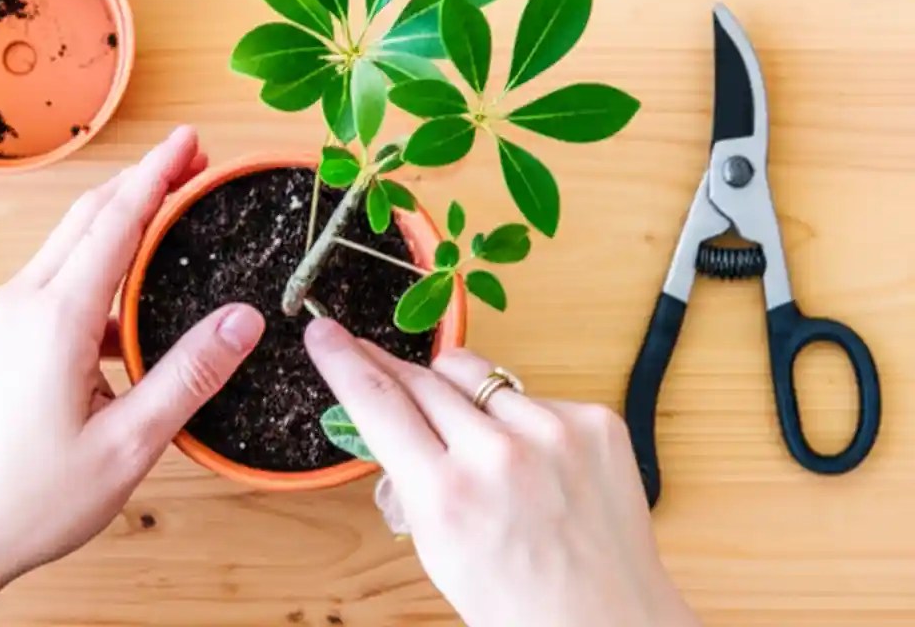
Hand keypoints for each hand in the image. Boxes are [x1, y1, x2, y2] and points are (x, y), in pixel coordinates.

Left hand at [0, 127, 265, 625]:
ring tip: (169, 217)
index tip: (191, 141)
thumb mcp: (126, 445)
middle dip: (141, 181)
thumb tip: (242, 320)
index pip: (115, 220)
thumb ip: (186, 376)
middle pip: (87, 217)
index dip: (158, 173)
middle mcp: (22, 304)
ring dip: (119, 222)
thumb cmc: (28, 501)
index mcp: (54, 318)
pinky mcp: (1, 342)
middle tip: (191, 160)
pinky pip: (55, 283)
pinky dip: (98, 267)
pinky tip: (129, 300)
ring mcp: (5, 321)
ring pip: (68, 247)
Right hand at [303, 319, 698, 626]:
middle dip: (389, 366)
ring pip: (476, 376)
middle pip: (422, 379)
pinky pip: (531, 395)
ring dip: (461, 396)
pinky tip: (535, 463)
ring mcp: (554, 432)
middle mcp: (499, 455)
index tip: (325, 334)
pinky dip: (520, 419)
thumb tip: (391, 419)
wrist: (607, 622)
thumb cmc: (517, 602)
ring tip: (477, 444)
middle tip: (368, 354)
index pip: (378, 404)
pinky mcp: (593, 421)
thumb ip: (412, 480)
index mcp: (447, 496)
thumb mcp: (436, 549)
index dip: (344, 363)